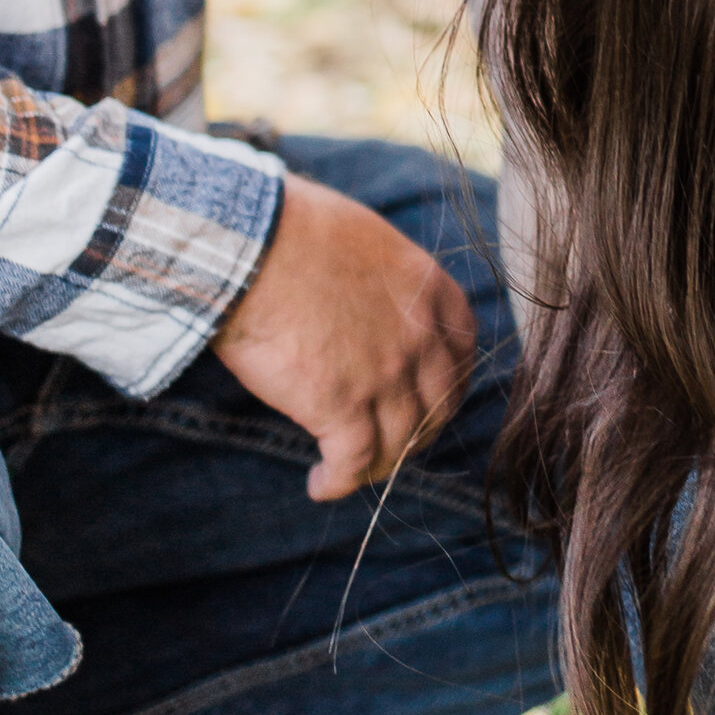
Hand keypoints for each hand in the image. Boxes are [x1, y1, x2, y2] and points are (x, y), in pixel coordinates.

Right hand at [216, 172, 476, 500]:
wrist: (252, 247)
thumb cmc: (290, 229)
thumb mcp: (364, 240)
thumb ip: (382, 280)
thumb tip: (364, 298)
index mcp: (429, 290)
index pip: (461, 350)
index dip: (449, 383)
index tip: (430, 398)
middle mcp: (420, 337)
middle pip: (437, 404)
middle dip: (419, 431)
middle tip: (393, 443)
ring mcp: (385, 376)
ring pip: (398, 442)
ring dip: (377, 465)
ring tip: (350, 471)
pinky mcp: (341, 407)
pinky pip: (353, 462)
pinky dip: (339, 481)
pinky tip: (321, 485)